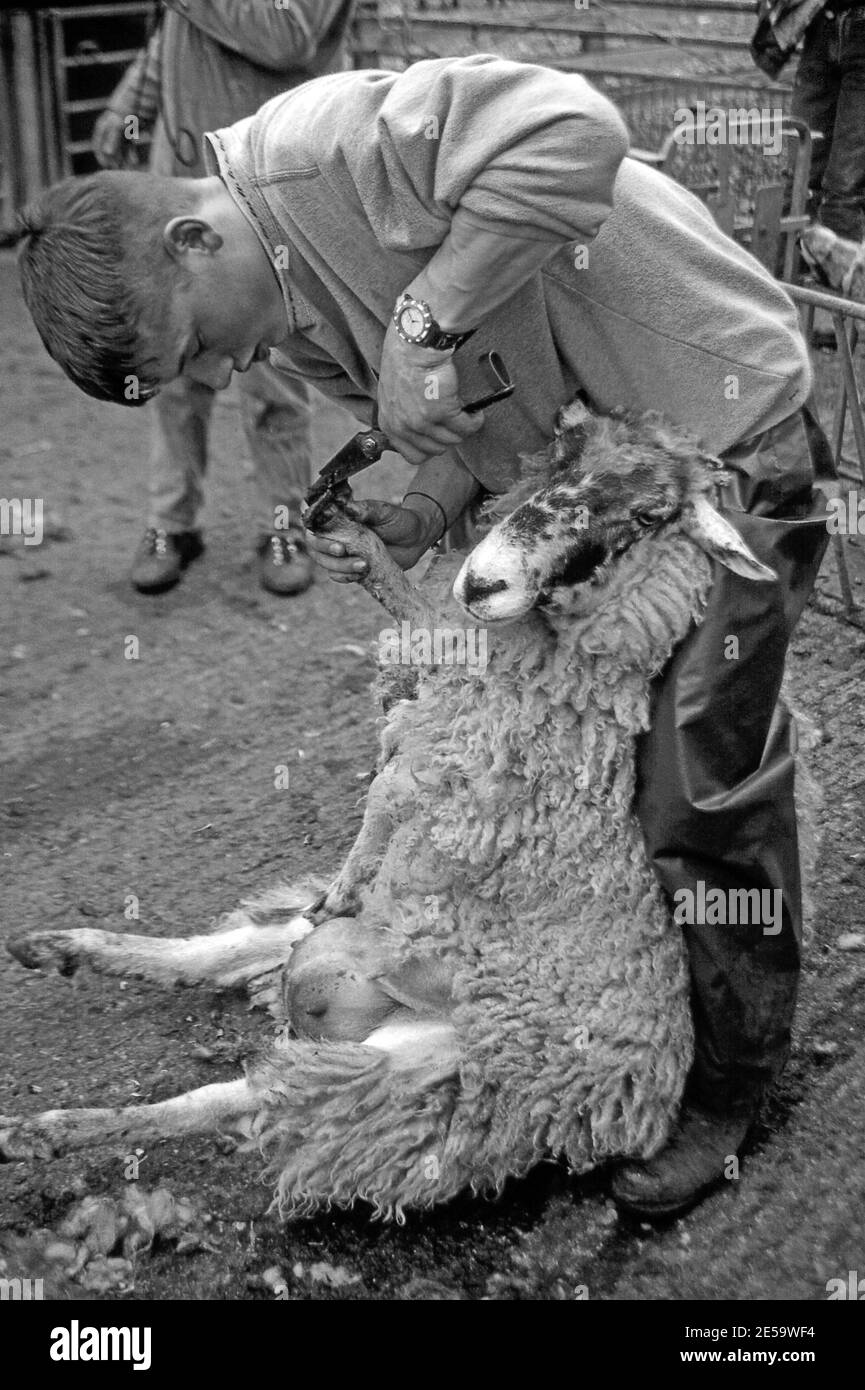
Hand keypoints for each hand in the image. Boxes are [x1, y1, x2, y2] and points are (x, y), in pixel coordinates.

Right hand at [92, 109, 134, 168]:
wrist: (144, 94)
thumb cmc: (129, 106)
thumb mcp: (120, 123)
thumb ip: (113, 139)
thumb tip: (107, 153)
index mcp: (104, 125)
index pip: (98, 144)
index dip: (101, 157)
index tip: (107, 168)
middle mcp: (111, 128)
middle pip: (109, 149)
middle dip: (113, 161)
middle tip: (118, 172)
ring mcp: (122, 130)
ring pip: (120, 149)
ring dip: (122, 160)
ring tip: (127, 170)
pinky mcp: (133, 132)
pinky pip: (129, 146)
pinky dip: (131, 154)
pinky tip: (134, 162)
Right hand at [307, 498, 440, 582]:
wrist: (416, 539)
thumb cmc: (399, 520)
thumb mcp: (385, 511)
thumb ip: (366, 510)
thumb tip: (348, 507)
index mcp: (339, 517)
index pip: (314, 520)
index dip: (310, 525)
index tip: (316, 527)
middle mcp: (336, 535)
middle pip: (315, 545)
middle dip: (325, 549)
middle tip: (343, 550)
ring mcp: (343, 553)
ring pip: (325, 562)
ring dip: (339, 566)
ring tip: (363, 565)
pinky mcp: (351, 568)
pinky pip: (338, 576)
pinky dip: (345, 577)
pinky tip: (360, 574)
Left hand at [377, 321, 483, 465]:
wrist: (414, 344)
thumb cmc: (403, 360)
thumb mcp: (393, 394)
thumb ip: (403, 414)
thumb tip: (421, 425)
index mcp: (389, 424)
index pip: (413, 455)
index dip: (430, 447)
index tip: (439, 436)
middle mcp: (404, 427)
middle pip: (436, 449)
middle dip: (449, 437)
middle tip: (456, 423)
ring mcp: (422, 422)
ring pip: (452, 439)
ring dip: (463, 429)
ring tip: (467, 416)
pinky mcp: (442, 412)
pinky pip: (465, 426)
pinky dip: (474, 421)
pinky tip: (475, 413)